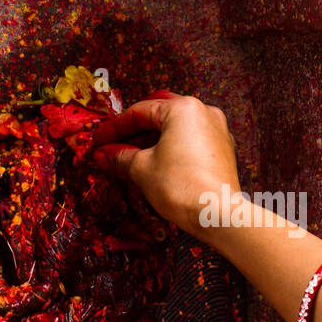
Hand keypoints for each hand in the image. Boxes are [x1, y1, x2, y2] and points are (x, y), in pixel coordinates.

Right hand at [88, 91, 240, 239]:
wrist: (217, 214)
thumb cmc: (181, 186)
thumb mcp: (142, 169)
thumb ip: (121, 157)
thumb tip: (105, 154)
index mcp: (183, 108)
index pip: (140, 112)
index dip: (114, 128)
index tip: (99, 141)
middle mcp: (204, 112)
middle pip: (159, 117)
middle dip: (133, 133)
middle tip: (112, 148)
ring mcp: (217, 131)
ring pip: (175, 130)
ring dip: (150, 142)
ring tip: (128, 160)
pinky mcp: (223, 151)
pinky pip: (190, 142)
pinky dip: (170, 150)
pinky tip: (154, 165)